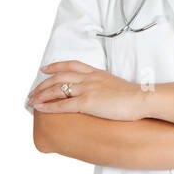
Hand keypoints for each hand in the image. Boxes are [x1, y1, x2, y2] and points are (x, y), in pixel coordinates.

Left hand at [27, 60, 147, 120]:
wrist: (143, 99)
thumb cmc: (136, 96)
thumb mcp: (118, 85)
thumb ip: (107, 86)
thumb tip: (104, 93)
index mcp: (97, 74)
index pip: (72, 65)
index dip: (56, 66)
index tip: (45, 69)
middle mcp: (89, 79)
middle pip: (59, 76)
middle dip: (42, 84)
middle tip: (32, 92)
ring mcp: (87, 89)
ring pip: (56, 89)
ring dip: (40, 95)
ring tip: (30, 101)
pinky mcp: (87, 102)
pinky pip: (62, 103)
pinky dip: (48, 106)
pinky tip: (39, 108)